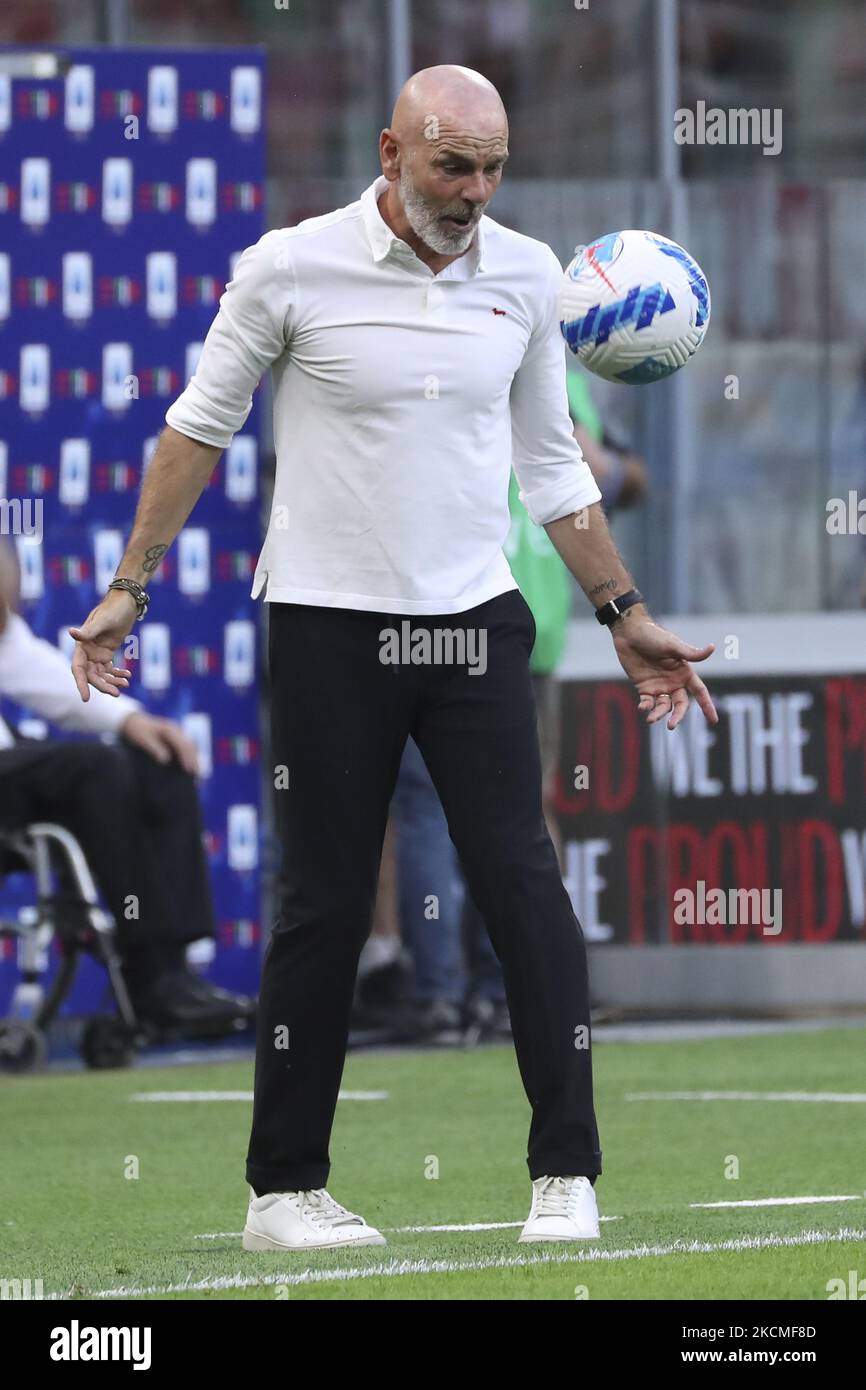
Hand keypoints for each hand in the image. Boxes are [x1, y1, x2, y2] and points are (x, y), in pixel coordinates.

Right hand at [69, 590, 136, 700]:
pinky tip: (128, 676)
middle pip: (91, 674)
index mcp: (82, 644)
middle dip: (103, 685)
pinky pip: (110, 669)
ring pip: (101, 674)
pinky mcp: (107, 652)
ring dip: (112, 681)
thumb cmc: (114, 609)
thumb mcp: (103, 620)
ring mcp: (97, 653)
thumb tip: (71, 633)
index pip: (78, 668)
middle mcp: (87, 650)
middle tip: (116, 693)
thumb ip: (89, 630)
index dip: (81, 683)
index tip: (86, 698)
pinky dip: (117, 674)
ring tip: (125, 684)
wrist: (126, 602)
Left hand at [121, 712, 199, 773]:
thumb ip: (154, 747)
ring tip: (196, 774)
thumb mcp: (143, 738)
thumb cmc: (138, 730)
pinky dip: (189, 757)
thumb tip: (165, 759)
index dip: (187, 758)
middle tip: (197, 775)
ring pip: (190, 747)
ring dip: (194, 759)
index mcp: (170, 730)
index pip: (182, 745)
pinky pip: (185, 748)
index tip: (189, 770)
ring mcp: (177, 734)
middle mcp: (177, 731)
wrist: (134, 721)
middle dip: (195, 761)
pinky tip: (189, 768)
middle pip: (190, 747)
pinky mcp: (175, 739)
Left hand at [611, 613, 717, 728]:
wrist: (629, 633)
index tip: (714, 721)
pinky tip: (642, 708)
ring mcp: (659, 686)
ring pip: (663, 706)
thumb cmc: (653, 636)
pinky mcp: (644, 688)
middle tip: (672, 726)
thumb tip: (712, 648)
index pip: (700, 692)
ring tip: (651, 719)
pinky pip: (647, 702)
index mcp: (685, 672)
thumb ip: (691, 653)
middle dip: (678, 716)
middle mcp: (674, 681)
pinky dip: (645, 707)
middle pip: (681, 704)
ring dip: (659, 714)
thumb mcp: (672, 645)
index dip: (707, 705)